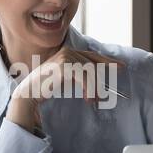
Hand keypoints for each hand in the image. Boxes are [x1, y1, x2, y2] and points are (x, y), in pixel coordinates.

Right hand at [5, 47, 124, 131]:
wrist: (30, 92)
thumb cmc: (47, 86)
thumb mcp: (66, 76)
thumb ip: (78, 72)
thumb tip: (97, 76)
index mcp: (68, 52)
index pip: (92, 56)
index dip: (108, 61)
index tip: (121, 67)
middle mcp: (68, 51)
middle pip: (93, 65)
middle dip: (100, 81)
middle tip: (104, 96)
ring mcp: (66, 57)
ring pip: (90, 73)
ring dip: (94, 89)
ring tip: (94, 100)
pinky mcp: (64, 66)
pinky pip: (84, 78)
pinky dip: (89, 89)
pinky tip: (89, 99)